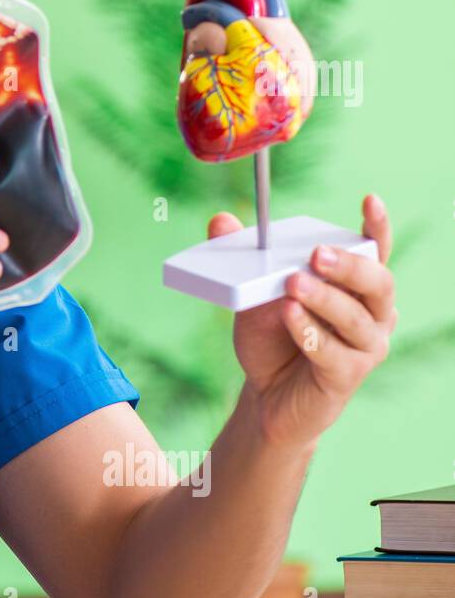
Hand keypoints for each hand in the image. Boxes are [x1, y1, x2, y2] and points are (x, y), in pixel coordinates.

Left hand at [210, 194, 396, 448]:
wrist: (267, 396)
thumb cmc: (273, 338)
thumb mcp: (253, 295)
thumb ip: (242, 260)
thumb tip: (220, 221)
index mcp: (356, 285)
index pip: (375, 251)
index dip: (377, 227)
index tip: (369, 201)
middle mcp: (372, 313)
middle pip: (377, 282)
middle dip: (348, 265)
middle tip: (315, 254)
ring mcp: (365, 346)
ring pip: (356, 317)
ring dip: (325, 298)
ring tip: (293, 285)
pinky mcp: (347, 375)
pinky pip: (333, 351)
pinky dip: (310, 332)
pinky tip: (290, 316)